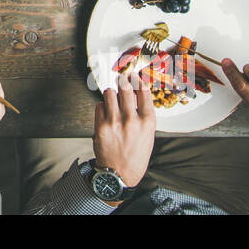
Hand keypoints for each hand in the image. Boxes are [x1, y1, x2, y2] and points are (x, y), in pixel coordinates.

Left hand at [92, 73, 154, 192]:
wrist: (119, 173)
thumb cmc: (135, 154)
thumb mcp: (148, 135)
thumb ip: (143, 115)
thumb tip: (136, 93)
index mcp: (147, 122)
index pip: (144, 92)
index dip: (138, 80)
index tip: (135, 75)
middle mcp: (132, 120)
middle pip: (125, 88)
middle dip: (123, 81)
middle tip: (122, 78)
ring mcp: (115, 122)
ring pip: (110, 94)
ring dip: (111, 94)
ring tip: (113, 99)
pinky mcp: (101, 126)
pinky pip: (99, 105)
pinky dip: (102, 106)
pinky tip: (106, 113)